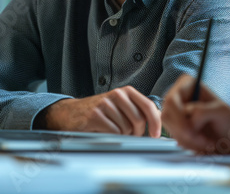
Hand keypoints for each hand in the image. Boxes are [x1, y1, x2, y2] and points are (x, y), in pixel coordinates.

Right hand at [41, 86, 161, 136]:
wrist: (71, 113)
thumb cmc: (99, 111)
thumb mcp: (120, 106)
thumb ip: (138, 110)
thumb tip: (158, 121)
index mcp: (126, 92)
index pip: (148, 105)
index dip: (155, 122)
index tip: (156, 134)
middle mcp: (116, 95)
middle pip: (139, 120)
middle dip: (136, 133)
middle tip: (128, 134)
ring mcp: (105, 104)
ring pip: (126, 128)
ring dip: (122, 135)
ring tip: (113, 131)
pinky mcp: (95, 116)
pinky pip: (113, 132)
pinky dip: (112, 137)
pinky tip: (104, 132)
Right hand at [161, 74, 229, 153]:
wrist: (228, 136)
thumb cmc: (227, 121)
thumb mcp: (222, 112)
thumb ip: (204, 110)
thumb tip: (189, 114)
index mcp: (188, 84)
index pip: (170, 100)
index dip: (178, 118)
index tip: (192, 132)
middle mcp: (178, 95)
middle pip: (167, 115)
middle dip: (184, 132)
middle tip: (201, 140)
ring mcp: (174, 110)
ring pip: (169, 127)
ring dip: (187, 139)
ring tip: (204, 140)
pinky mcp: (174, 123)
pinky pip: (172, 135)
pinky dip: (186, 143)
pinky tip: (199, 142)